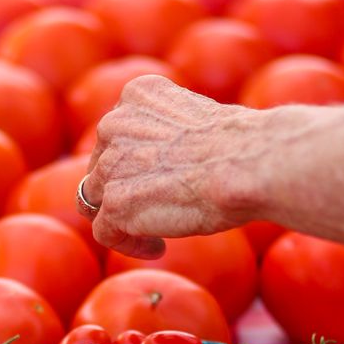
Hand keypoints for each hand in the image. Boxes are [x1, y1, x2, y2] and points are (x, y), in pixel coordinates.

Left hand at [78, 75, 269, 257]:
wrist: (247, 165)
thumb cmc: (240, 147)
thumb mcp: (197, 119)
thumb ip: (168, 132)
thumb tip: (168, 158)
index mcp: (137, 95)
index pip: (116, 134)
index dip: (130, 162)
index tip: (153, 179)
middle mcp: (114, 123)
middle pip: (100, 168)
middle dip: (122, 189)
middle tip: (152, 208)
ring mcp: (110, 164)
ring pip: (96, 200)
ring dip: (123, 219)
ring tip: (157, 233)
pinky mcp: (115, 202)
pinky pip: (104, 232)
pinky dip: (128, 244)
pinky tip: (156, 248)